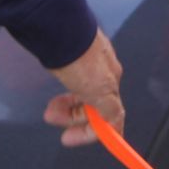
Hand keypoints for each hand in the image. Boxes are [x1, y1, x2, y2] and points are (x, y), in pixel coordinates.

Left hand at [43, 29, 123, 147]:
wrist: (61, 29)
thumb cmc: (80, 58)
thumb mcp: (100, 91)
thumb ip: (111, 113)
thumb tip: (118, 130)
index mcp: (112, 82)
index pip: (106, 117)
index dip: (89, 133)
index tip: (69, 139)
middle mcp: (103, 73)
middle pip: (90, 106)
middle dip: (72, 117)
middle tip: (51, 117)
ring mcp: (89, 63)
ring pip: (79, 94)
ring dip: (65, 107)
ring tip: (49, 109)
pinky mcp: (75, 55)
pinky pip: (71, 81)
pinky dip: (63, 92)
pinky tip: (55, 91)